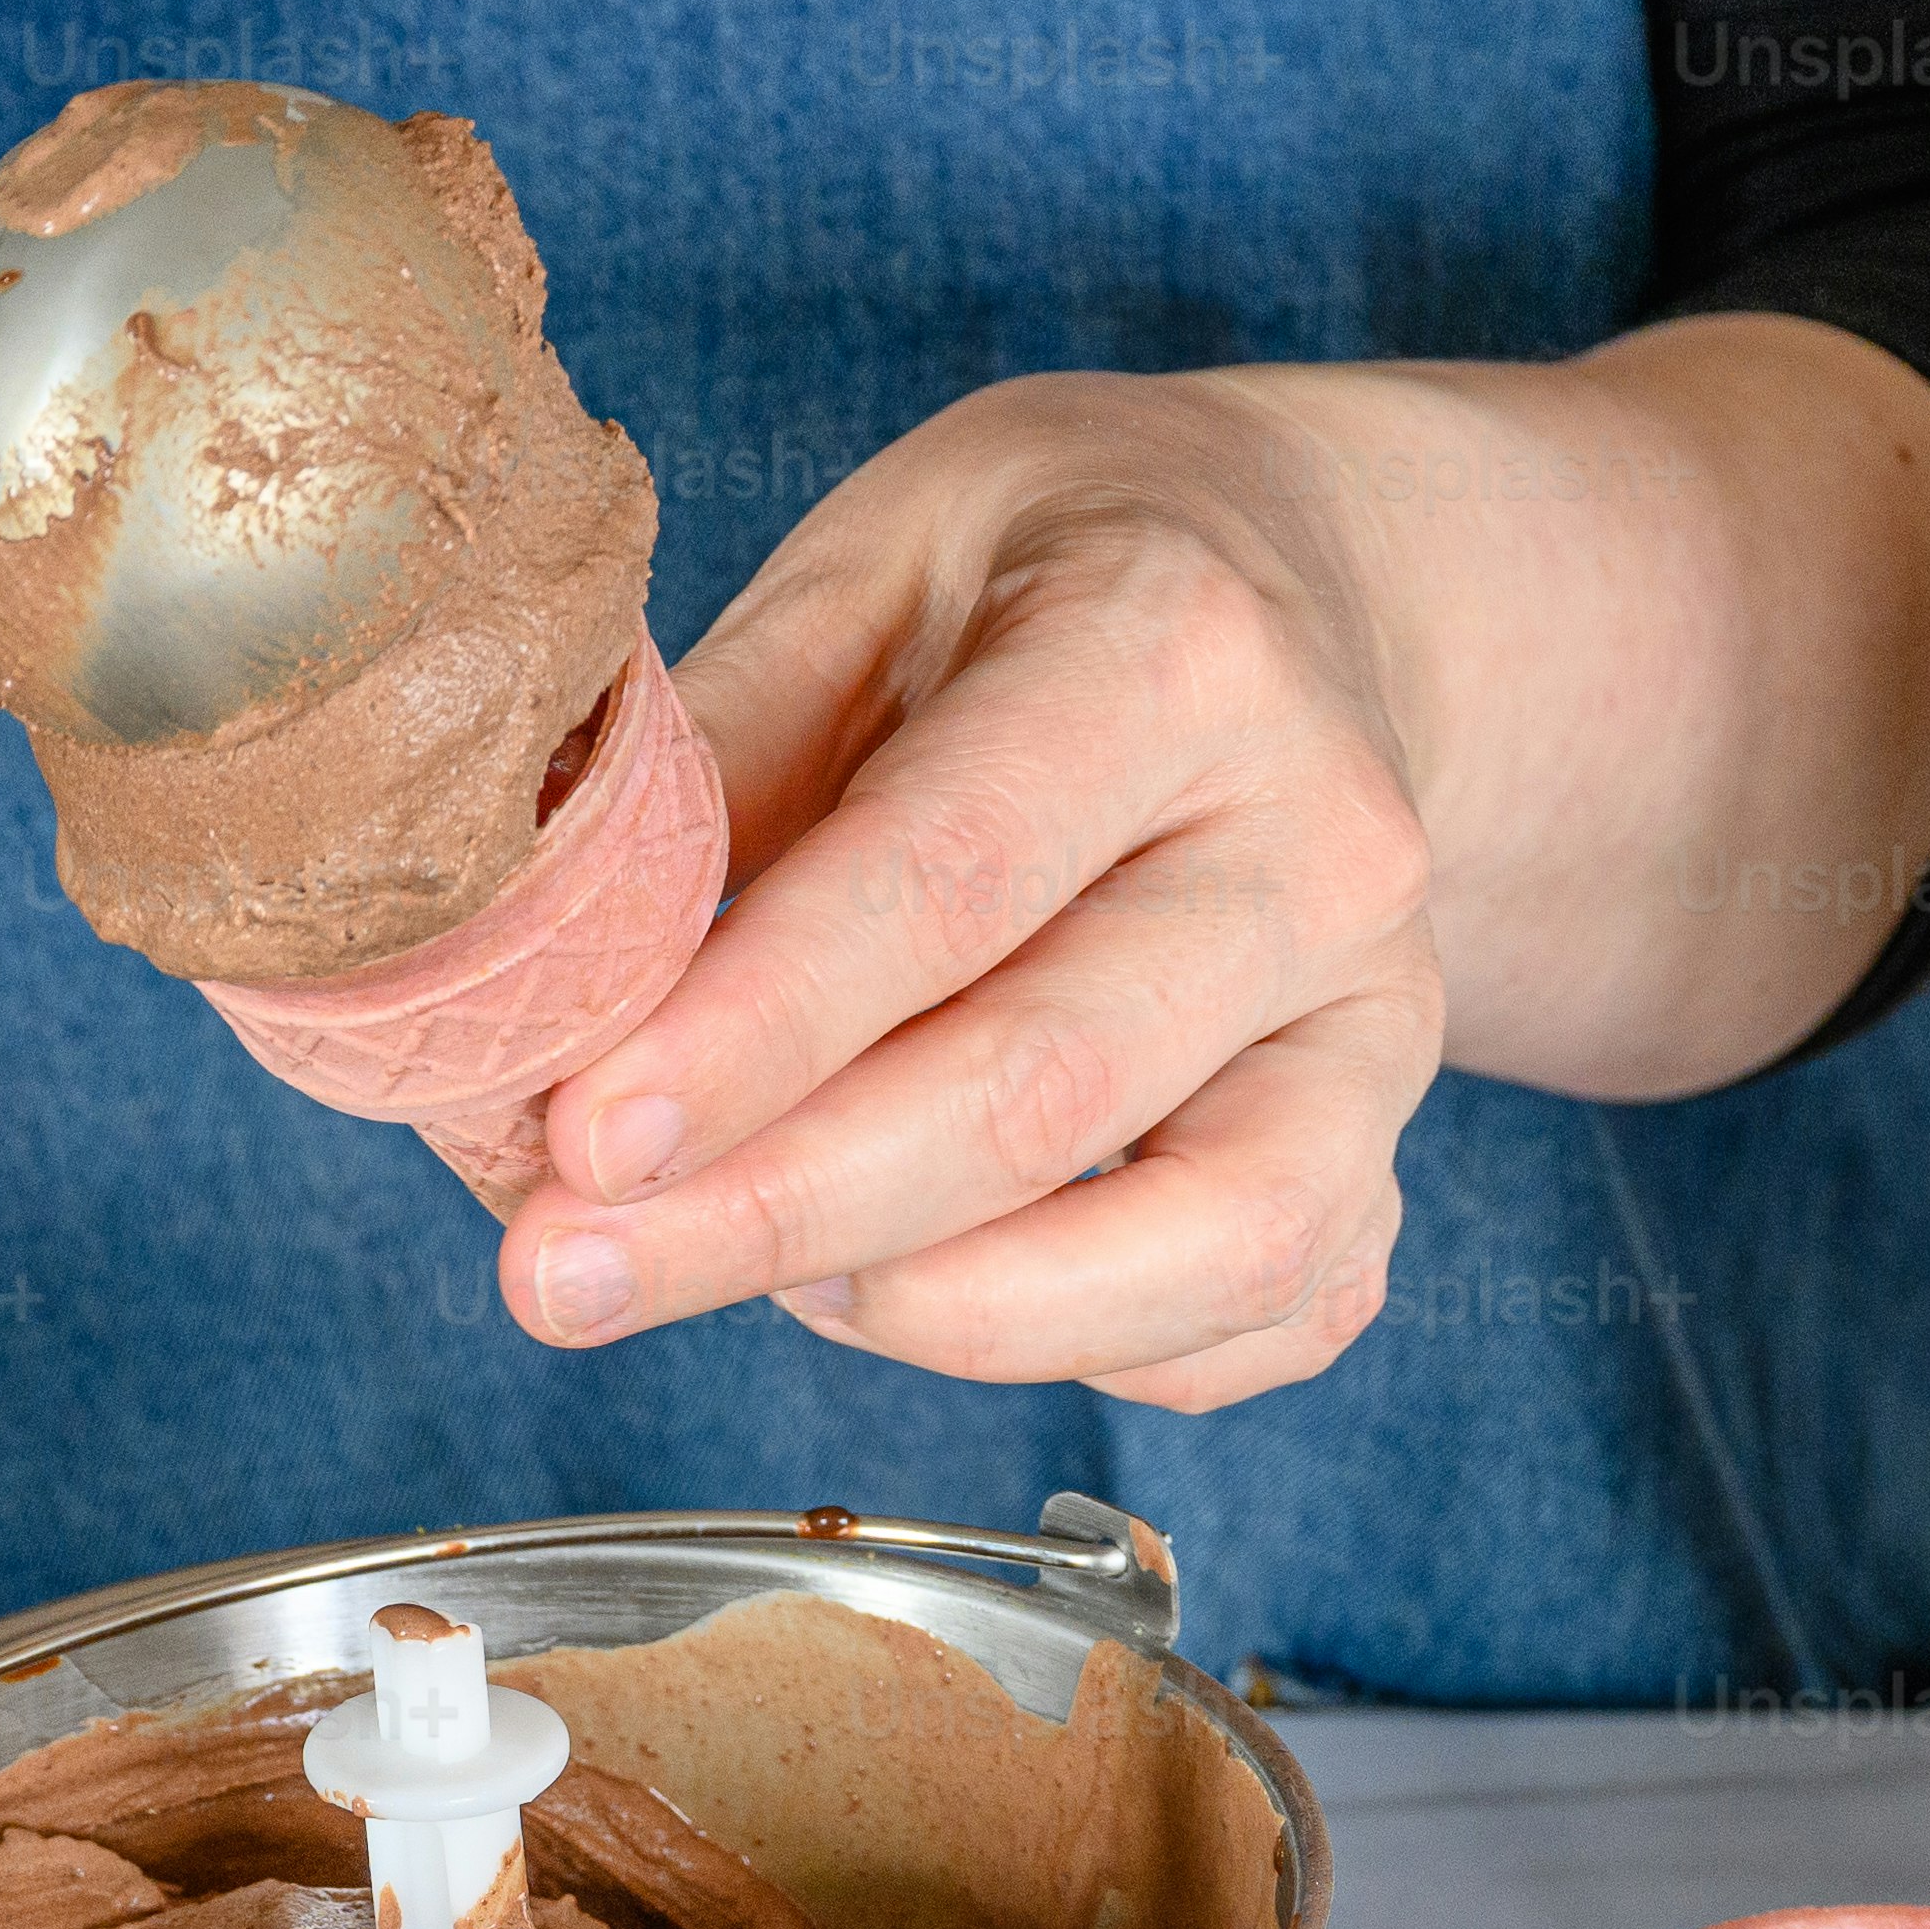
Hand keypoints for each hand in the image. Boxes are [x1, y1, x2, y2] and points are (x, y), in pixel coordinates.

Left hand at [499, 374, 1451, 1413]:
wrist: (1297, 590)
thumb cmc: (1044, 584)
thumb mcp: (865, 572)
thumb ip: (719, 763)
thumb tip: (537, 984)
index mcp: (1172, 649)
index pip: (949, 879)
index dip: (756, 1035)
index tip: (584, 1142)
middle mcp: (1321, 841)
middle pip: (1045, 1090)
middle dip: (779, 1210)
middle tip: (569, 1272)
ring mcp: (1384, 1014)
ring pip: (1202, 1245)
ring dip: (938, 1309)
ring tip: (758, 1271)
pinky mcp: (1392, 1142)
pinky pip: (1270, 1318)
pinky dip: (1088, 1356)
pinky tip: (929, 1291)